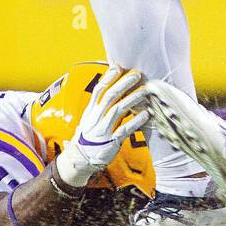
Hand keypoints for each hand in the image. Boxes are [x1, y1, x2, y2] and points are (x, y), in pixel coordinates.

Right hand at [55, 65, 149, 187]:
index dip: (108, 78)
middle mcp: (96, 118)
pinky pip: (124, 130)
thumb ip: (102, 104)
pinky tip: (146, 114)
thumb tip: (115, 86)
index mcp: (91, 110)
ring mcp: (103, 130)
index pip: (98, 90)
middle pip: (109, 97)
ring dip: (131, 99)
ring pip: (117, 110)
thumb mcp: (91, 117)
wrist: (80, 159)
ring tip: (144, 91)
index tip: (118, 67)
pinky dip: (135, 121)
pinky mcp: (111, 142)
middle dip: (123, 84)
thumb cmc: (90, 135)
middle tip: (136, 74)